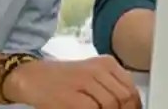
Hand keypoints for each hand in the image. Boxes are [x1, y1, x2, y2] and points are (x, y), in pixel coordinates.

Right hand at [3, 55, 140, 108]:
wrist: (32, 77)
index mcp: (106, 63)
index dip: (134, 105)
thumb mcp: (92, 76)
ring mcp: (83, 82)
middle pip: (123, 98)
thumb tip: (130, 104)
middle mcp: (97, 70)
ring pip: (110, 104)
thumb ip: (111, 86)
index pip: (131, 88)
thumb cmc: (63, 80)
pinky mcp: (70, 97)